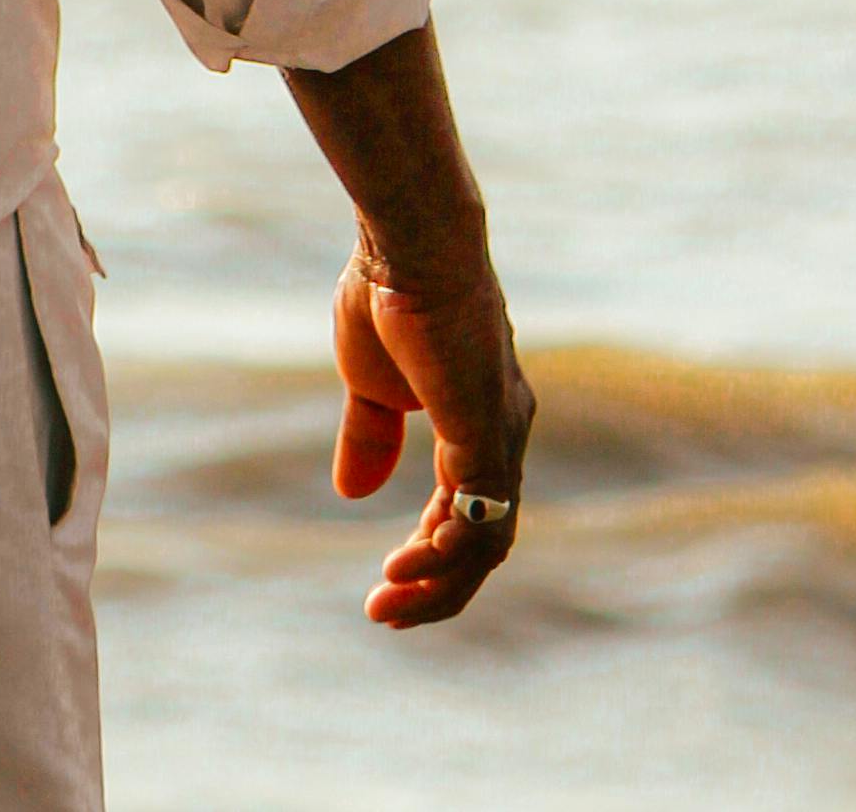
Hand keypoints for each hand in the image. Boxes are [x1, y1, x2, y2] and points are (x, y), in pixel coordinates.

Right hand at [328, 242, 531, 627]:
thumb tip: (353, 493)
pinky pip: (479, 518)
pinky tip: (405, 565)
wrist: (408, 242)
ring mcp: (501, 435)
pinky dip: (443, 553)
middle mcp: (502, 434)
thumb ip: (370, 435)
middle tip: (385, 613)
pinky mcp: (488, 431)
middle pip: (485, 541)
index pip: (468, 511)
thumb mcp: (368, 382)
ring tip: (387, 603)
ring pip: (486, 543)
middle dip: (437, 588)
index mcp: (476, 420)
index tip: (385, 582)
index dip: (428, 553)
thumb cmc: (387, 293)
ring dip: (437, 584)